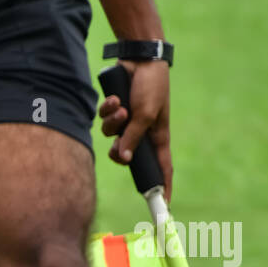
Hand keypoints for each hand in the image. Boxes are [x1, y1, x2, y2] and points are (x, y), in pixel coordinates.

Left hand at [98, 59, 172, 200]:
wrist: (140, 60)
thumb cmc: (151, 87)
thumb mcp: (144, 115)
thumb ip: (132, 138)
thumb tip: (123, 159)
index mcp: (157, 137)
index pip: (162, 168)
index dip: (163, 187)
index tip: (162, 207)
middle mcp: (141, 132)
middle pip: (125, 157)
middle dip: (118, 152)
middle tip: (116, 147)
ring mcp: (127, 122)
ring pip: (110, 137)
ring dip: (113, 124)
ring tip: (121, 108)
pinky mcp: (115, 112)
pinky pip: (104, 121)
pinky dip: (108, 111)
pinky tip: (115, 99)